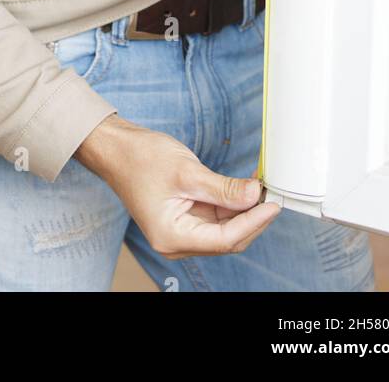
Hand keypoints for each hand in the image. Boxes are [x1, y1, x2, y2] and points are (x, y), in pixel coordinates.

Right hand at [75, 113, 280, 258]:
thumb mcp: (186, 171)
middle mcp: (176, 240)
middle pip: (226, 239)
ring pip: (223, 229)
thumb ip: (223, 188)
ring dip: (243, 211)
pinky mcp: (184, 217)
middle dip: (251, 218)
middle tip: (272, 196)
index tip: (272, 205)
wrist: (116, 148)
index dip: (253, 223)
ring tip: (261, 190)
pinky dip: (230, 204)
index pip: (225, 239)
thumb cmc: (140, 158)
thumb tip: (254, 195)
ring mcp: (180, 230)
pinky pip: (214, 217)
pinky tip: (244, 190)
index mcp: (172, 236)